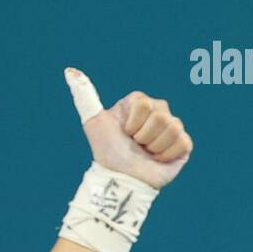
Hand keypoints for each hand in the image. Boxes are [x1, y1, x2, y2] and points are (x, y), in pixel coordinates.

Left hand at [63, 68, 192, 189]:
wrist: (120, 180)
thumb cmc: (107, 153)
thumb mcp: (94, 122)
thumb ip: (84, 96)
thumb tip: (69, 70)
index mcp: (140, 104)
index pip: (144, 103)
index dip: (133, 123)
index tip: (124, 133)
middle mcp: (158, 113)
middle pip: (160, 115)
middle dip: (144, 135)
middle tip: (135, 146)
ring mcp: (171, 129)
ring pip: (172, 128)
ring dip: (154, 147)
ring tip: (145, 154)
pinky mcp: (183, 146)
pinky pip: (182, 142)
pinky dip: (167, 155)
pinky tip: (157, 160)